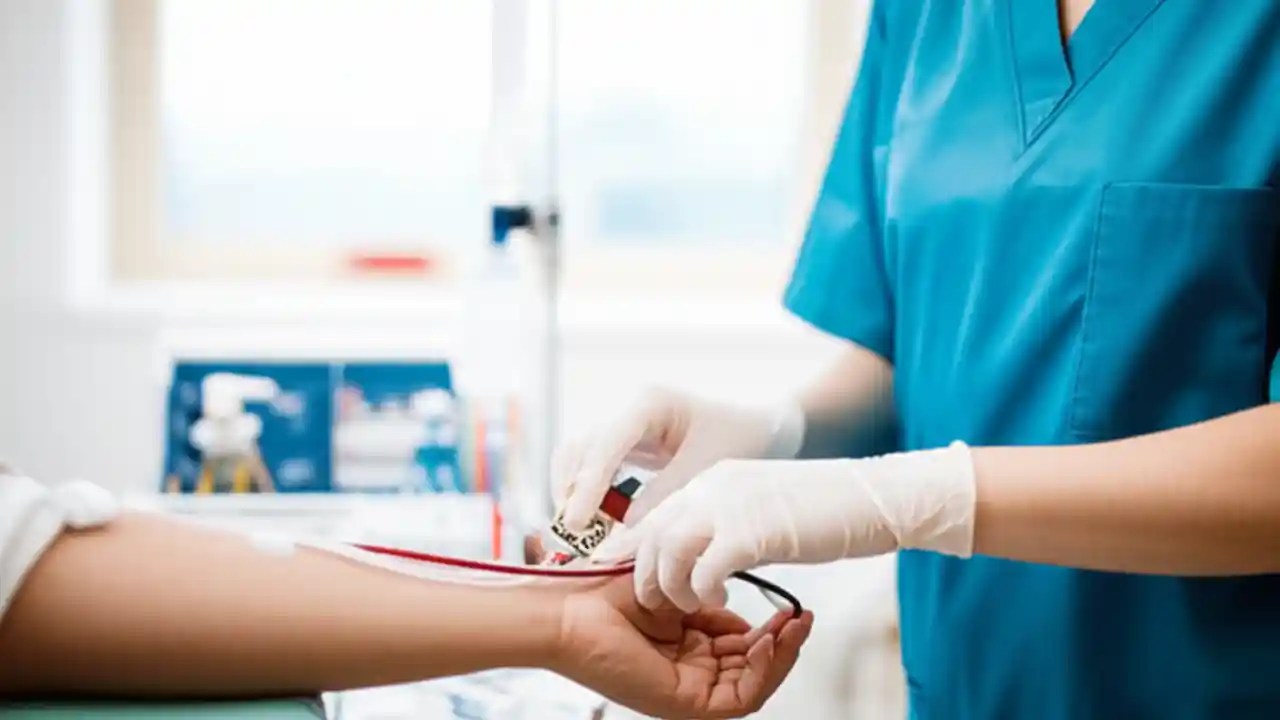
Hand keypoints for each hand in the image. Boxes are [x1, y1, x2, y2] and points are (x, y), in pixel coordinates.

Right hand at [553, 389, 805, 531]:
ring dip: (573, 491)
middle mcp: (630, 409)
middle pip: (581, 446)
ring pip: (579, 455)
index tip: (576, 522)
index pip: (605, 444)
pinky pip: (593, 464)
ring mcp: (625, 424)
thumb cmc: (740, 439)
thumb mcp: (704, 472)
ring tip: (578, 531)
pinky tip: (592, 520)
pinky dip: (587, 492)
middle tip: (570, 533)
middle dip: (571, 489)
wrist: (761, 428)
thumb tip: (620, 536)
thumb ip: (661, 500)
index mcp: (650, 404)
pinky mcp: (627, 443)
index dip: (587, 485)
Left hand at [553, 575, 811, 718]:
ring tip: (794, 627)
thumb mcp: (675, 592)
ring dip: (779, 657)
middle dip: (783, 644)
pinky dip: (762, 671)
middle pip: (753, 670)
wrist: (570, 608)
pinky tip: (768, 641)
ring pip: (753, 686)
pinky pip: (740, 698)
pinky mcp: (685, 704)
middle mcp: (689, 675)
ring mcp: (688, 693)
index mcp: (685, 649)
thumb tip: (746, 615)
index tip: (790, 609)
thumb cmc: (605, 593)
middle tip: (802, 619)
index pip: (741, 650)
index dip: (769, 631)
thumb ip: (712, 606)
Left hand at [608, 445, 976, 611]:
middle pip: (651, 531)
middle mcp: (714, 485)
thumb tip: (703, 554)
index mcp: (714, 478)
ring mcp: (730, 506)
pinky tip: (723, 601)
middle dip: (645, 573)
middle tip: (657, 603)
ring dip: (671, 586)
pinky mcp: (752, 532)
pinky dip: (704, 593)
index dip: (640, 550)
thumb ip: (728, 522)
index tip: (638, 578)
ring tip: (688, 606)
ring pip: (668, 550)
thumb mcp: (761, 506)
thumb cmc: (825, 508)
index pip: (656, 512)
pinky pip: (704, 570)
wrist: (873, 498)